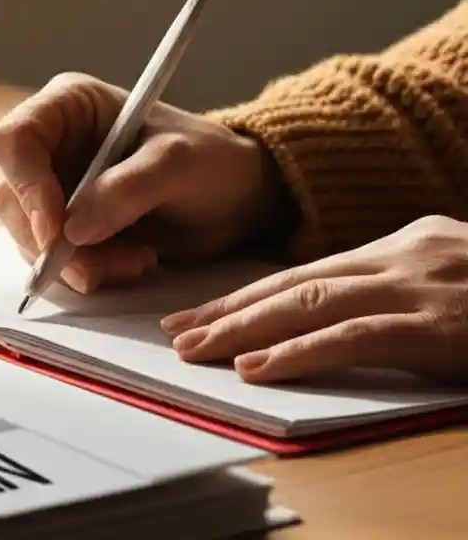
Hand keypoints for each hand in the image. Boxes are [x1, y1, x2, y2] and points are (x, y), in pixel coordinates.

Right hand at [0, 72, 290, 292]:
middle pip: (12, 197)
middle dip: (54, 241)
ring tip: (137, 261)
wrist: (237, 199)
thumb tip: (70, 229)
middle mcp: (51, 145)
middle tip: (100, 266)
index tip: (56, 233)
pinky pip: (51, 259)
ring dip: (77, 262)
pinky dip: (87, 272)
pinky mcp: (65, 227)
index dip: (26, 187)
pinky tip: (132, 262)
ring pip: (28, 236)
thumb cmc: (212, 162)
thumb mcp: (179, 164)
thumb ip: (125, 190)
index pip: (15, 142)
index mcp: (68, 106)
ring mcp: (54, 187)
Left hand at [162, 215, 467, 383]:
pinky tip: (256, 368)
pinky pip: (354, 337)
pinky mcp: (438, 328)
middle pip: (294, 283)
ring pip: (309, 303)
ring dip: (244, 329)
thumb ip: (397, 294)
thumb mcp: (454, 284)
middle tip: (175, 331)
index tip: (200, 315)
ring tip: (195, 350)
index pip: (307, 272)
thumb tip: (341, 317)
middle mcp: (402, 256)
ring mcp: (418, 289)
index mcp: (402, 246)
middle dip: (228, 309)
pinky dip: (298, 353)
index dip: (246, 296)